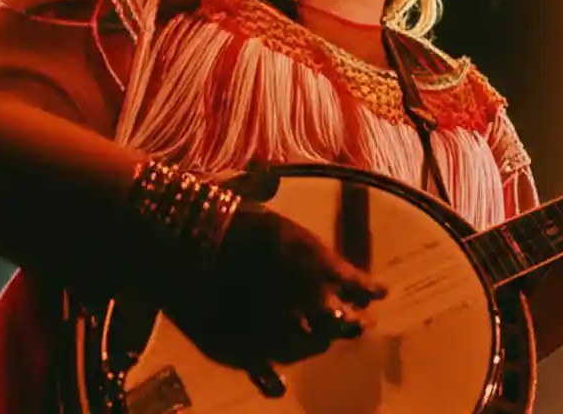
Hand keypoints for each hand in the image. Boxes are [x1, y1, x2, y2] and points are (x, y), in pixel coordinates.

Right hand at [165, 202, 385, 368]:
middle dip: (349, 324)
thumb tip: (265, 175)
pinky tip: (277, 387)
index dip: (368, 289)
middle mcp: (306, 298)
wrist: (181, 239)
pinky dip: (272, 381)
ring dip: (317, 345)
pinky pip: (266, 372)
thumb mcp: (257, 202)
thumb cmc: (220, 214)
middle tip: (358, 326)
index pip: (355, 283)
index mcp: (316, 261)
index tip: (380, 293)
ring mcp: (276, 325)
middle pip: (340, 322)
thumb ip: (275, 207)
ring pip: (309, 347)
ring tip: (322, 344)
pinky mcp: (243, 347)